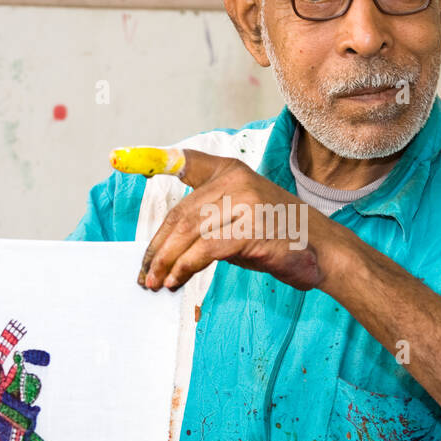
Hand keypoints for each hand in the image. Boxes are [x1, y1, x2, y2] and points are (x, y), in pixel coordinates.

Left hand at [136, 149, 344, 291]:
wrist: (324, 251)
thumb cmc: (280, 238)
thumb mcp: (240, 218)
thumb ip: (207, 222)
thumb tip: (166, 250)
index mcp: (230, 171)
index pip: (185, 163)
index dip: (151, 160)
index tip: (116, 159)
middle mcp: (236, 181)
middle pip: (180, 214)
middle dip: (157, 247)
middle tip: (143, 271)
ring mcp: (245, 202)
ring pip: (189, 233)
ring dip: (166, 262)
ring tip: (154, 282)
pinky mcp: (251, 229)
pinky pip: (206, 250)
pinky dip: (186, 267)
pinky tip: (175, 280)